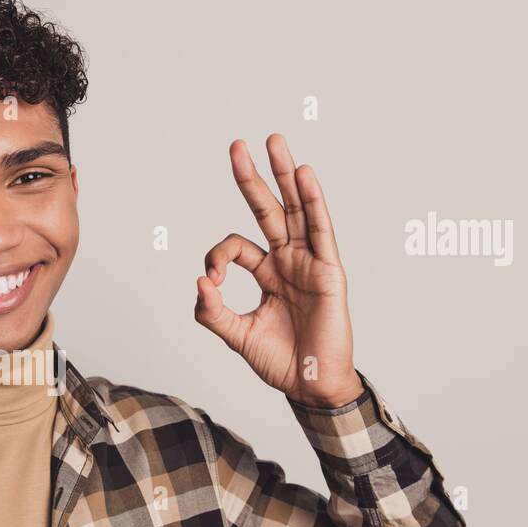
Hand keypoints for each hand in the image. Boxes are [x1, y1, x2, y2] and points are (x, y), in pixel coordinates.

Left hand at [194, 134, 363, 408]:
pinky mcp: (329, 271)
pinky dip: (314, 201)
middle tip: (239, 145)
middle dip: (253, 178)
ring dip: (284, 175)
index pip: (236, 246)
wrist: (311, 386)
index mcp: (267, 274)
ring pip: (296, 210)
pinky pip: (322, 229)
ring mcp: (310, 263)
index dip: (216, 257)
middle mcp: (288, 262)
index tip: (209, 283)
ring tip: (274, 141)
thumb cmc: (280, 362)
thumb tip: (198, 282)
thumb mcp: (236, 336)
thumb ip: (213, 312)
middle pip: (269, 210)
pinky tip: (304, 175)